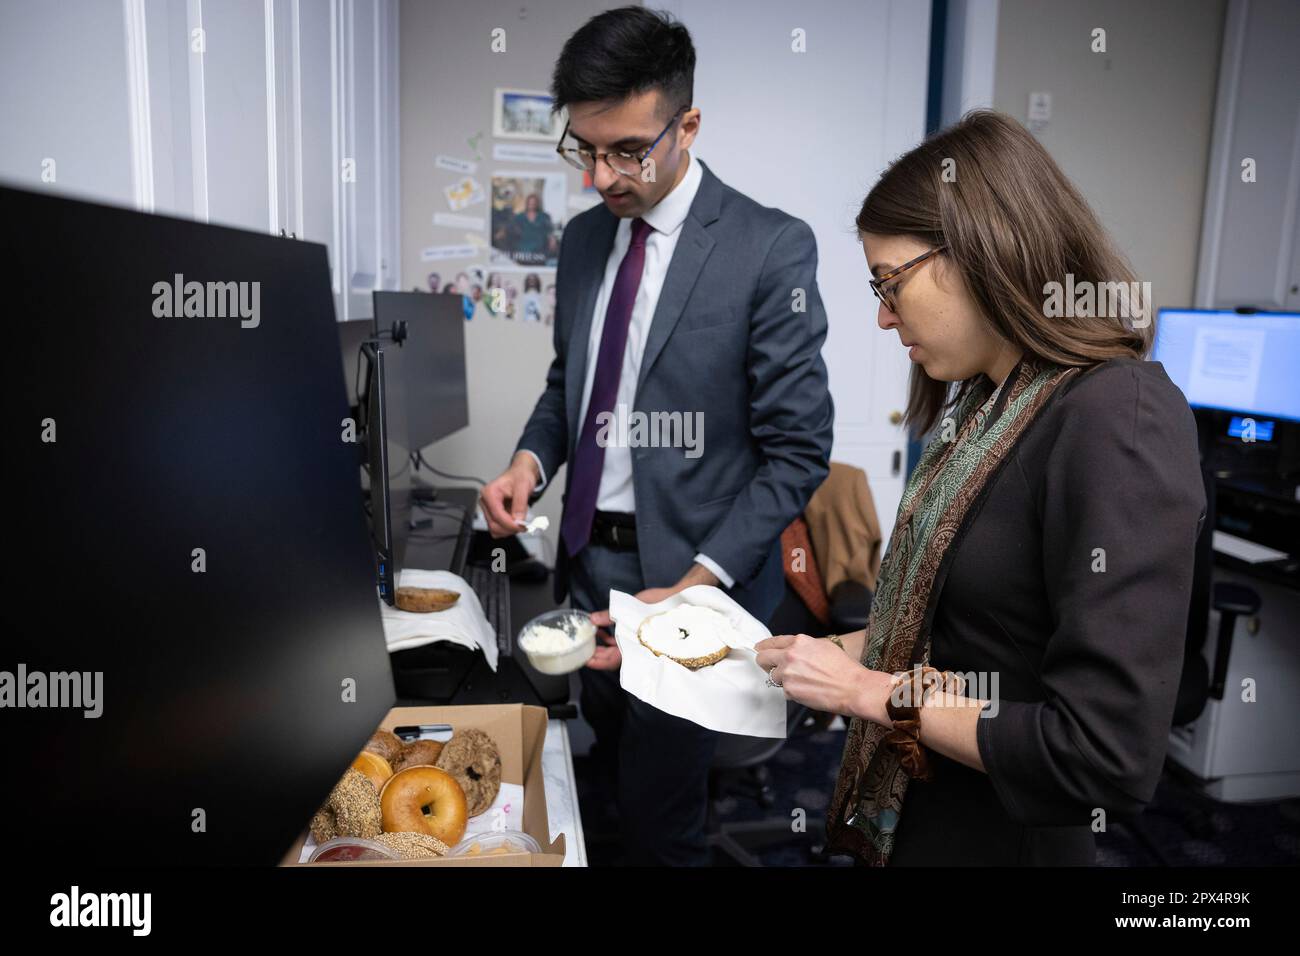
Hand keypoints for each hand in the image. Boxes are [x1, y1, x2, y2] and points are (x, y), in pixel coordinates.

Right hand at [480, 452, 539, 537]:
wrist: (521, 474)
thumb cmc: (520, 476)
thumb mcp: (523, 486)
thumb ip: (520, 503)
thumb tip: (518, 520)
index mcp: (489, 492)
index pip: (497, 515)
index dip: (510, 524)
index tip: (522, 526)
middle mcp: (486, 501)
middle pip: (494, 525)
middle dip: (510, 528)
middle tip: (523, 525)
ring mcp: (488, 509)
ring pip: (495, 529)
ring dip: (509, 530)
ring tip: (520, 522)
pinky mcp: (492, 514)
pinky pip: (498, 528)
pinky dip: (507, 529)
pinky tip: (515, 521)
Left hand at [585, 583, 689, 670]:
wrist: (677, 599)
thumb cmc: (660, 605)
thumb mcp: (631, 608)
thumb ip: (610, 615)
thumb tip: (592, 619)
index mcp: (635, 646)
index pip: (612, 661)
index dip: (597, 662)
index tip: (585, 660)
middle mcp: (636, 647)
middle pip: (612, 658)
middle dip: (596, 655)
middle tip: (581, 651)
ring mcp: (636, 641)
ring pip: (615, 649)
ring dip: (601, 646)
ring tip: (589, 637)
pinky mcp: (637, 633)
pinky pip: (620, 640)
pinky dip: (609, 637)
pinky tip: (600, 628)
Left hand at [753, 634, 893, 722]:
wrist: (853, 687)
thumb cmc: (843, 668)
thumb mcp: (823, 646)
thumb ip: (802, 646)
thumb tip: (789, 649)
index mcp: (799, 641)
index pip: (771, 642)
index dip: (764, 647)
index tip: (760, 649)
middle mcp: (790, 655)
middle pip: (762, 658)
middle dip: (766, 663)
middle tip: (772, 668)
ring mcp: (788, 673)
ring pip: (772, 677)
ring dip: (782, 680)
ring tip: (801, 682)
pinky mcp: (790, 690)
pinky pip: (784, 691)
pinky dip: (792, 692)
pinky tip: (807, 690)